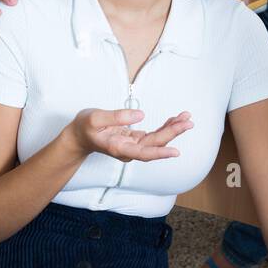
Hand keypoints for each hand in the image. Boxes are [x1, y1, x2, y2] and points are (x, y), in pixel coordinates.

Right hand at [69, 108, 192, 162]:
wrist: (79, 136)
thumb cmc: (85, 127)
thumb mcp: (95, 118)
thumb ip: (117, 116)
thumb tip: (140, 115)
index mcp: (118, 147)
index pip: (143, 153)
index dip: (160, 152)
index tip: (176, 151)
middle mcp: (128, 149)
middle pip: (154, 144)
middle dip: (172, 133)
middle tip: (188, 122)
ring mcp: (133, 145)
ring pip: (156, 140)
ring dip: (172, 129)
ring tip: (186, 117)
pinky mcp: (135, 140)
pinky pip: (153, 135)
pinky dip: (164, 127)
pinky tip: (175, 120)